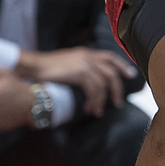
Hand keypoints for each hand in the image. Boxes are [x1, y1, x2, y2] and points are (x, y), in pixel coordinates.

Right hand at [18, 46, 135, 117]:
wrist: (33, 66)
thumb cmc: (45, 68)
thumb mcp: (66, 64)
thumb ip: (78, 69)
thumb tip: (85, 84)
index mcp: (86, 52)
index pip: (109, 57)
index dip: (122, 66)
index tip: (131, 75)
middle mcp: (88, 56)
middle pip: (111, 72)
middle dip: (117, 89)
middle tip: (118, 103)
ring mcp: (85, 63)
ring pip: (103, 84)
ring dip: (102, 100)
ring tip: (98, 112)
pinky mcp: (80, 73)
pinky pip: (94, 90)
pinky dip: (93, 101)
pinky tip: (89, 109)